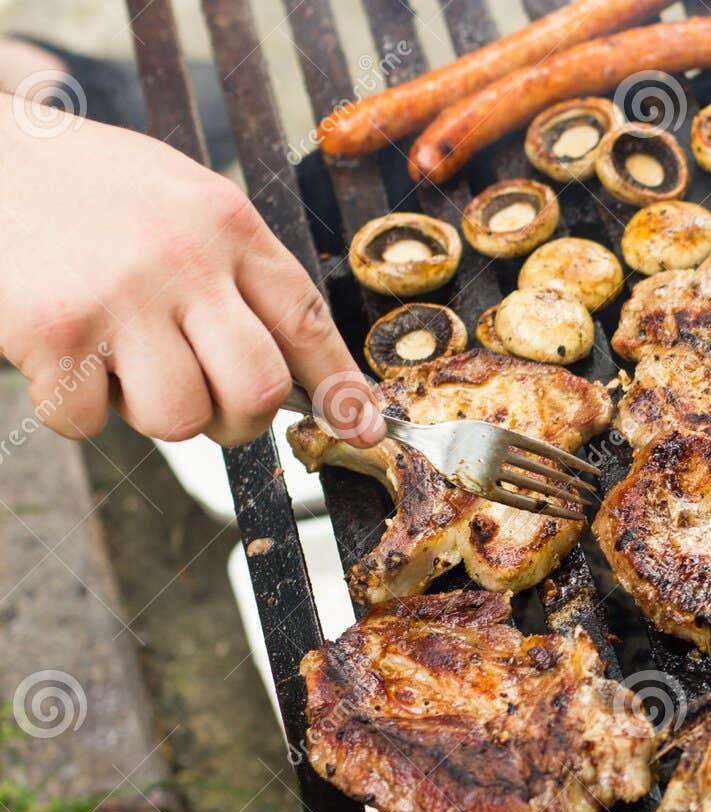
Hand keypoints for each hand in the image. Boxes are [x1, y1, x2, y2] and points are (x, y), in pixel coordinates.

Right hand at [0, 109, 384, 447]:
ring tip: (122, 359)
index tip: (364, 429)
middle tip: (209, 403)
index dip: (342, 388)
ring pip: (178, 419)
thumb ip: (242, 275)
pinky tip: (65, 352)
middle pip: (256, 390)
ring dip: (153, 412)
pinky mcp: (53, 332)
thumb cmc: (91, 190)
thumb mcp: (186, 202)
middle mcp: (183, 260)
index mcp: (227, 224)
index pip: (307, 321)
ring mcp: (118, 297)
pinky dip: (78, 406)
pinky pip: (91, 421)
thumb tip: (305, 375)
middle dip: (239, 419)